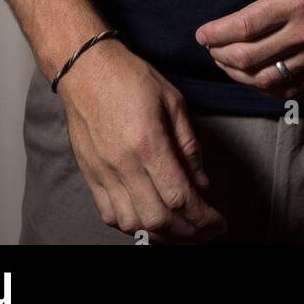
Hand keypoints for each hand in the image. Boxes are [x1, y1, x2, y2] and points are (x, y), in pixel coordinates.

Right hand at [56, 37, 227, 242]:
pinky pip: (110, 215)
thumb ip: (189, 145)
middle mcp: (123, 164)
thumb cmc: (130, 78)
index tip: (218, 223)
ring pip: (133, 224)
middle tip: (205, 229)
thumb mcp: (172, 101)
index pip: (180, 196)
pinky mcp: (90, 176)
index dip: (203, 218)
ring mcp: (103, 173)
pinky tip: (148, 216)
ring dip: (160, 232)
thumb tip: (202, 183)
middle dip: (188, 233)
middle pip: (158, 220)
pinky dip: (132, 224)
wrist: (85, 70)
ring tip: (180, 226)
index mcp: (148, 142)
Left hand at [194, 0, 303, 97]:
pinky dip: (267, 89)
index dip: (216, 34)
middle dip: (221, 56)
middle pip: (250, 57)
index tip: (201, 33)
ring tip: (226, 63)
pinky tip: (255, 78)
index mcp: (295, 2)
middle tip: (210, 48)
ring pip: (267, 80)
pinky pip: (292, 90)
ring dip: (239, 75)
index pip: (244, 26)